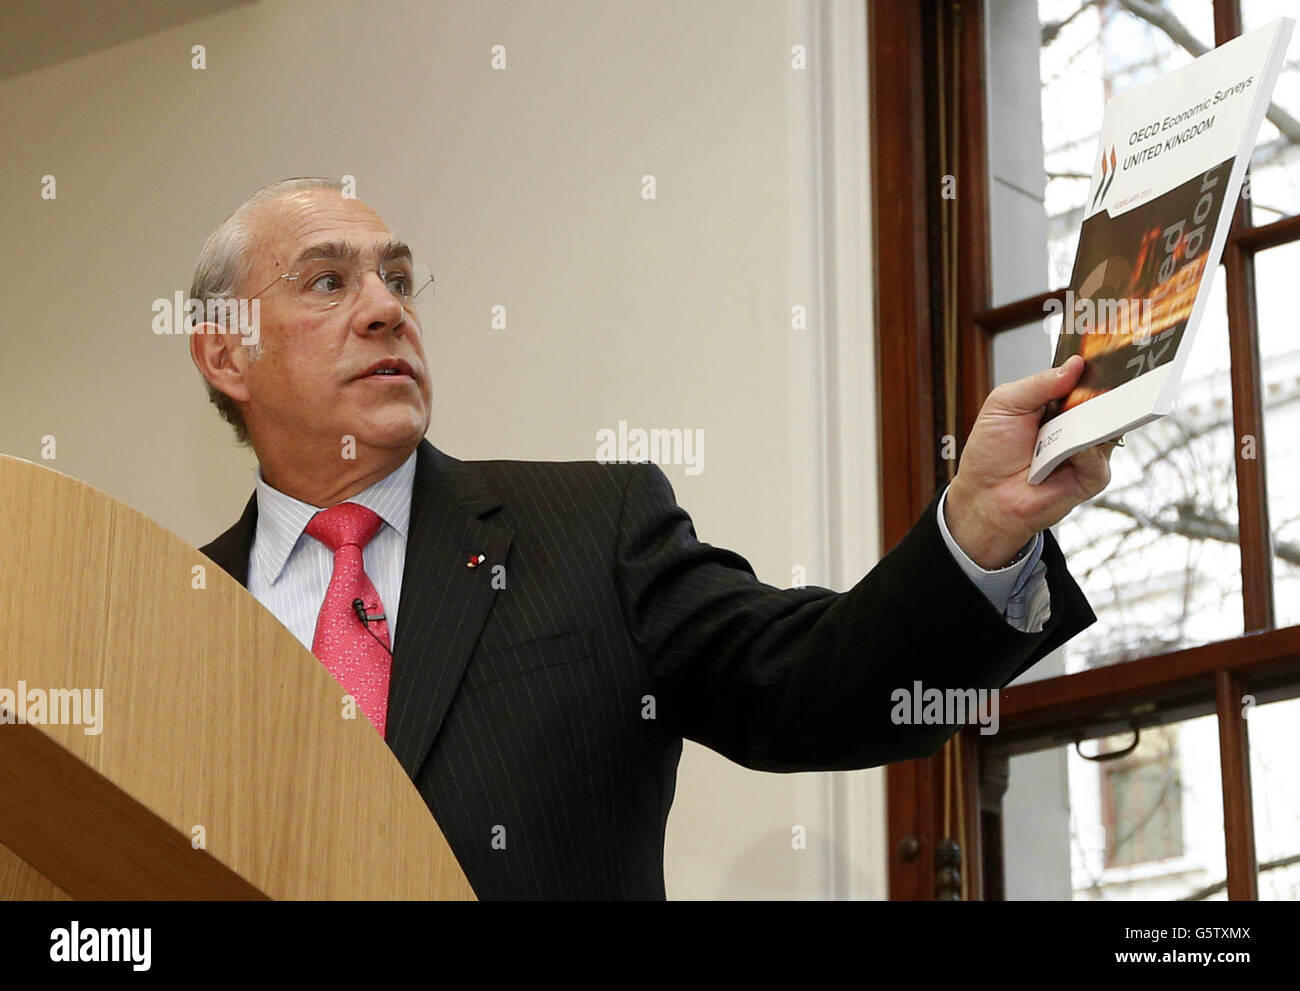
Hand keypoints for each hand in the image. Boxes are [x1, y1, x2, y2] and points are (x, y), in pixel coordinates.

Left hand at [944, 355, 1118, 568]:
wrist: (985, 497)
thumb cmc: (991, 453)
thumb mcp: (1005, 404)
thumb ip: (1038, 383)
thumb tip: (1074, 365)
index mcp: (1057, 402)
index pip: (1085, 377)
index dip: (1097, 363)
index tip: (1110, 344)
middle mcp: (1076, 423)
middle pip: (1104, 398)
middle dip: (1109, 385)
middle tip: (1117, 369)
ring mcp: (1087, 448)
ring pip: (1107, 426)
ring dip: (1096, 417)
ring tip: (1084, 411)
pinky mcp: (1092, 476)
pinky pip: (1099, 458)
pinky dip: (1085, 452)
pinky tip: (1069, 451)